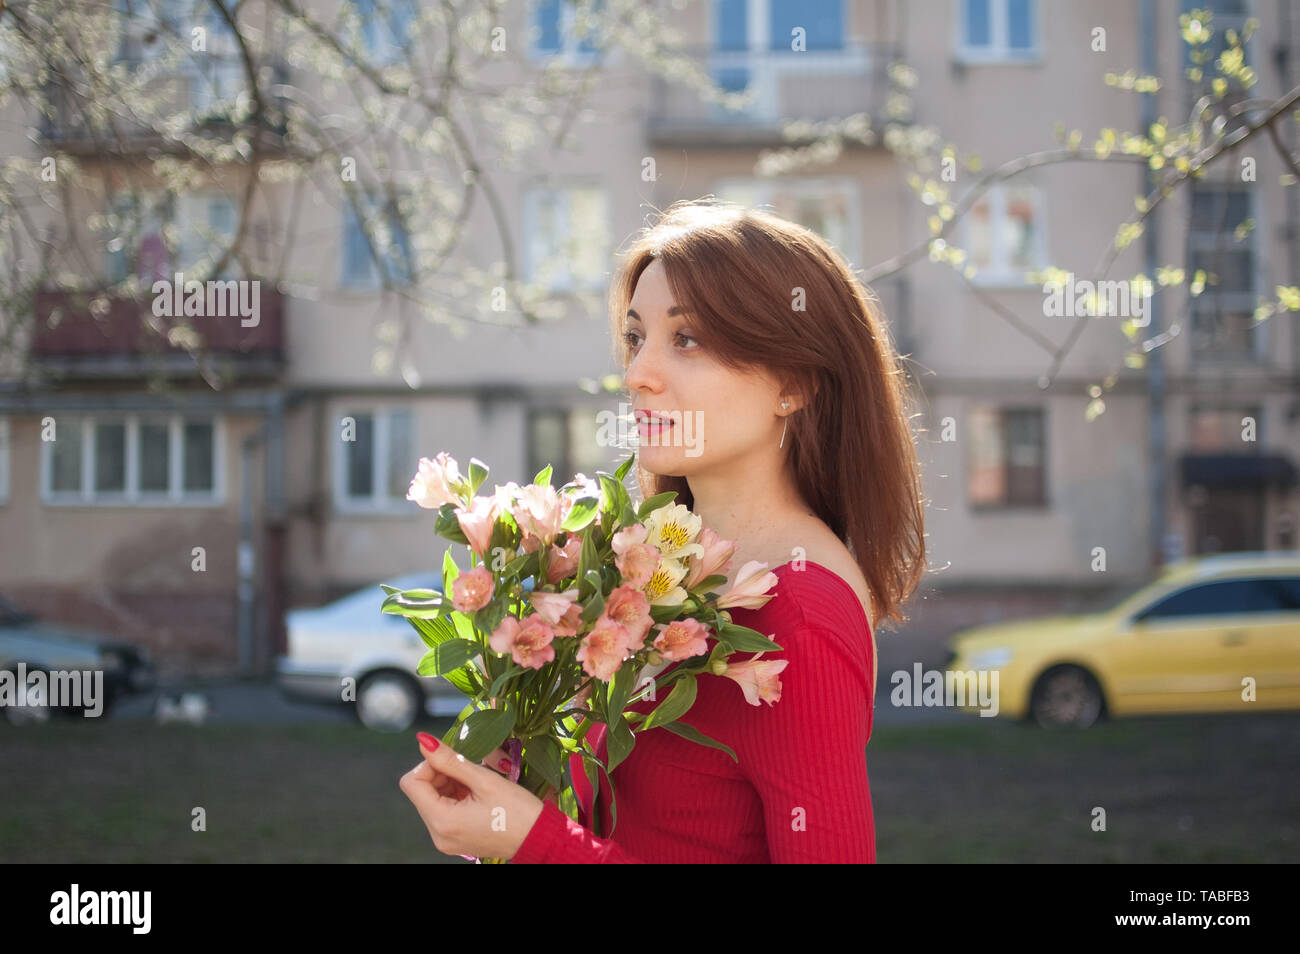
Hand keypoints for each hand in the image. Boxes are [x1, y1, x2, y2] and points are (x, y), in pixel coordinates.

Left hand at [399, 732, 544, 860]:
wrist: (539, 839)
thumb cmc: (518, 811)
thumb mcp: (484, 780)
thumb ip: (450, 760)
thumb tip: (423, 741)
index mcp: (442, 821)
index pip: (411, 783)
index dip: (428, 764)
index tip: (453, 760)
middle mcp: (437, 835)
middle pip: (420, 792)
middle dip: (440, 774)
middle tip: (469, 770)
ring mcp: (445, 839)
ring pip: (431, 800)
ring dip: (449, 784)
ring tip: (476, 784)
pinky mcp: (454, 839)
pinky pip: (443, 811)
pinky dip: (455, 797)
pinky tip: (476, 795)